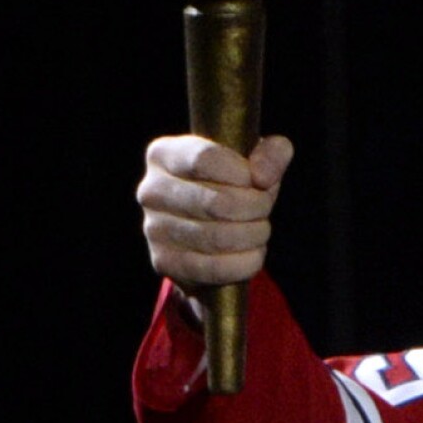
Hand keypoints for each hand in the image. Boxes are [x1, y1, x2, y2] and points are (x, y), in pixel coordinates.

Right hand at [138, 134, 293, 287]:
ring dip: (254, 235)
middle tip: (264, 209)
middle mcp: (151, 190)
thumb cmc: (234, 187)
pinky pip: (215, 268)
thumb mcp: (255, 164)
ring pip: (218, 238)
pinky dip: (246, 262)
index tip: (259, 181)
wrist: (211, 236)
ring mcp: (154, 228)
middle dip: (255, 208)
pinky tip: (253, 252)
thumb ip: (271, 155)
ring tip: (259, 230)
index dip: (242, 174)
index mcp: (165, 155)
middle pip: (215, 203)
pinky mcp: (164, 261)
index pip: (204, 160)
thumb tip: (263, 175)